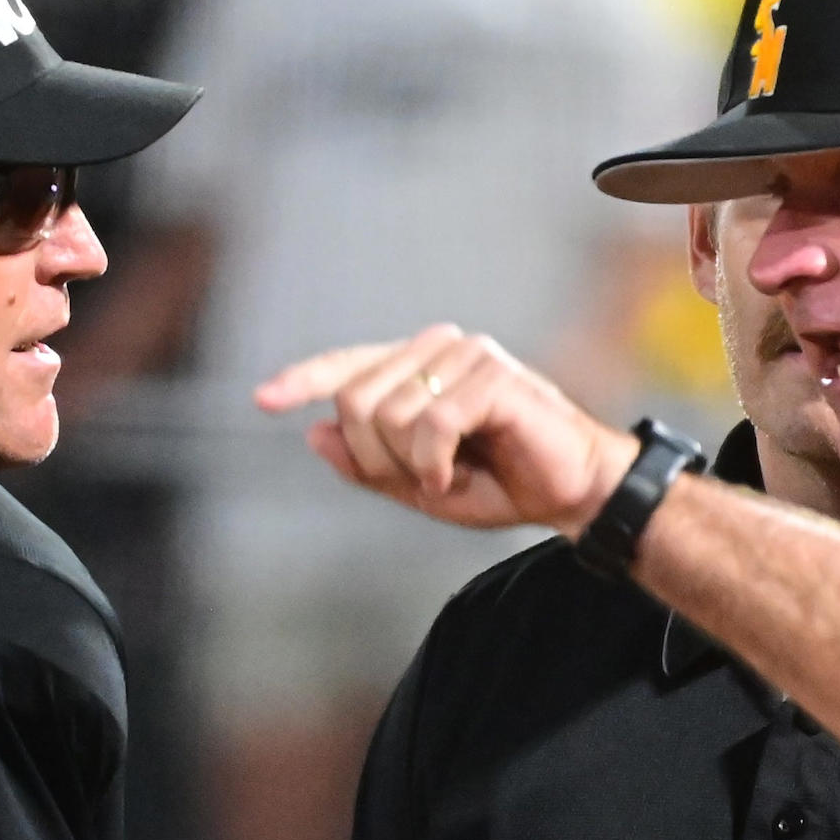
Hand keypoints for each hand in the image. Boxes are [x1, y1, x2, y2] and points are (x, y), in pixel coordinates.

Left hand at [255, 326, 635, 536]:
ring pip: (388, 415)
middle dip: (374, 457)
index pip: (349, 366)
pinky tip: (458, 474)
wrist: (575, 491)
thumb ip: (369, 462)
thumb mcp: (422, 485)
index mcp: (420, 366)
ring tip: (450, 476)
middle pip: (356, 400)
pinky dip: (435, 465)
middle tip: (419, 482)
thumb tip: (314, 434)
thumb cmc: (506, 483)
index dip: (304, 380)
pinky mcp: (493, 377)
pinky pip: (429, 425)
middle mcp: (440, 348)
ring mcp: (468, 356)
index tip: (265, 398)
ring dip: (411, 466)